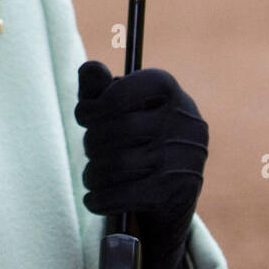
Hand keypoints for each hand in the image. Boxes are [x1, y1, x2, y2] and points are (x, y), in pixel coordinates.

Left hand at [75, 62, 208, 268]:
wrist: (171, 192)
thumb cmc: (135, 139)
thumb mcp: (115, 110)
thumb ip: (98, 89)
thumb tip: (89, 69)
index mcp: (168, 90)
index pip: (122, 92)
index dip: (94, 106)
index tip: (84, 117)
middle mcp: (184, 120)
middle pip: (118, 130)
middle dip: (92, 144)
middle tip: (90, 151)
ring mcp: (185, 156)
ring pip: (118, 164)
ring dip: (93, 174)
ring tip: (92, 176)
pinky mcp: (179, 191)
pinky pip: (125, 195)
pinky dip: (100, 199)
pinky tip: (94, 199)